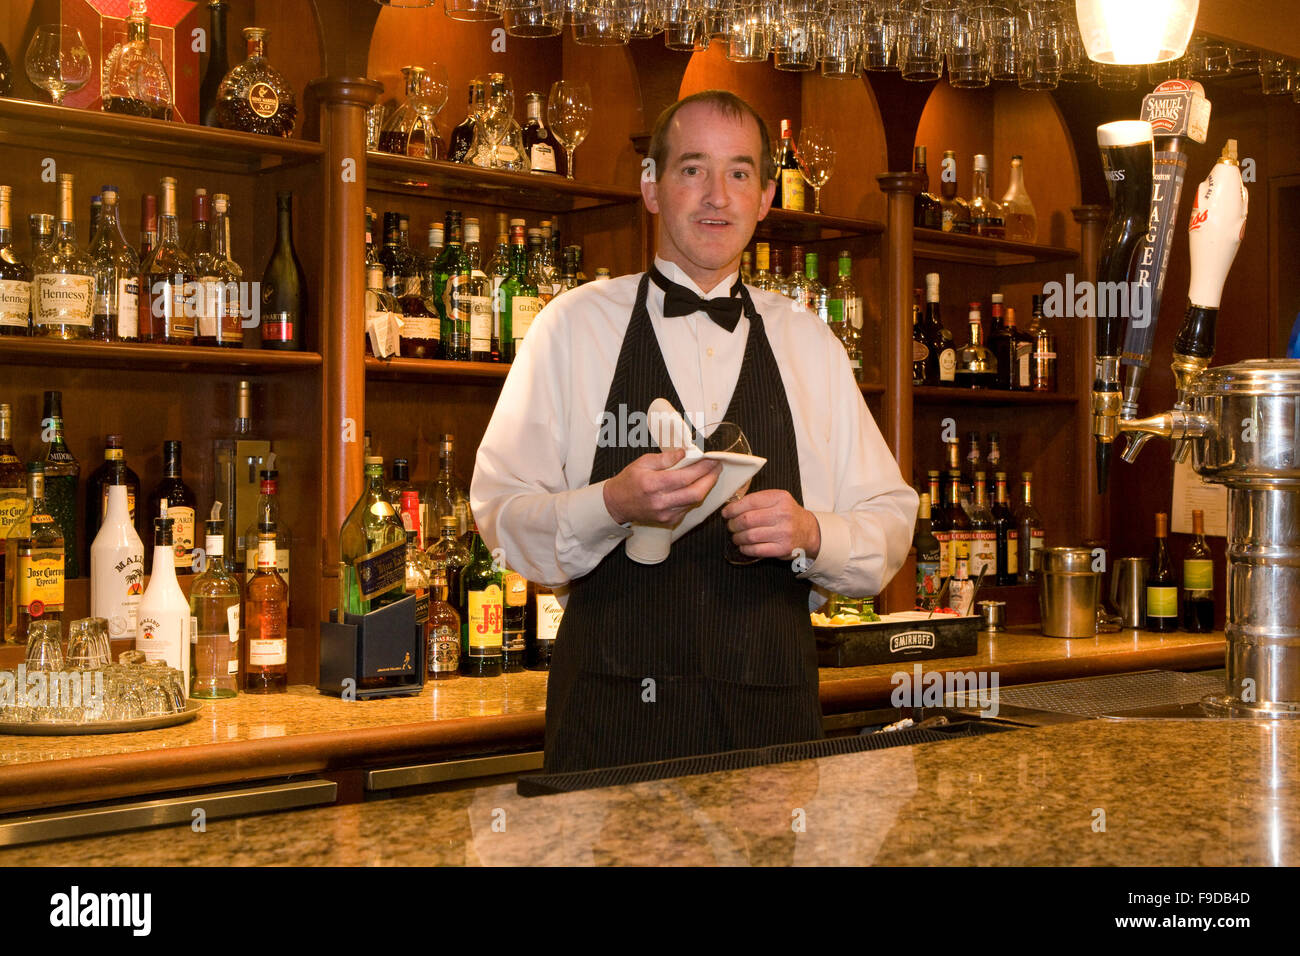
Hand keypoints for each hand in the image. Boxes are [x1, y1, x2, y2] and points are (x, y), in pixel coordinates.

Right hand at [603, 448, 721, 525]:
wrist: (617, 504)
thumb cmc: (629, 481)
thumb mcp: (642, 462)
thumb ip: (665, 458)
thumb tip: (684, 453)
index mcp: (653, 484)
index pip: (685, 477)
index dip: (702, 468)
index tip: (711, 459)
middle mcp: (660, 501)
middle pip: (695, 493)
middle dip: (710, 479)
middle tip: (716, 467)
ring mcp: (665, 514)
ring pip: (694, 502)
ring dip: (704, 487)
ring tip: (708, 474)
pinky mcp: (669, 520)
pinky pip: (688, 508)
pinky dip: (694, 496)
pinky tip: (695, 487)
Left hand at [721, 489, 820, 561]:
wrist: (809, 531)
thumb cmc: (788, 515)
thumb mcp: (778, 500)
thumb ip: (758, 500)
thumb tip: (731, 506)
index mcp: (780, 498)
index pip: (750, 502)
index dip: (733, 508)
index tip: (726, 513)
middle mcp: (783, 514)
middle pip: (747, 520)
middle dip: (733, 524)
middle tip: (731, 526)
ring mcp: (784, 532)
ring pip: (750, 535)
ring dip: (738, 537)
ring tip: (736, 537)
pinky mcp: (783, 548)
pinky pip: (757, 549)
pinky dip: (746, 549)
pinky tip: (744, 546)